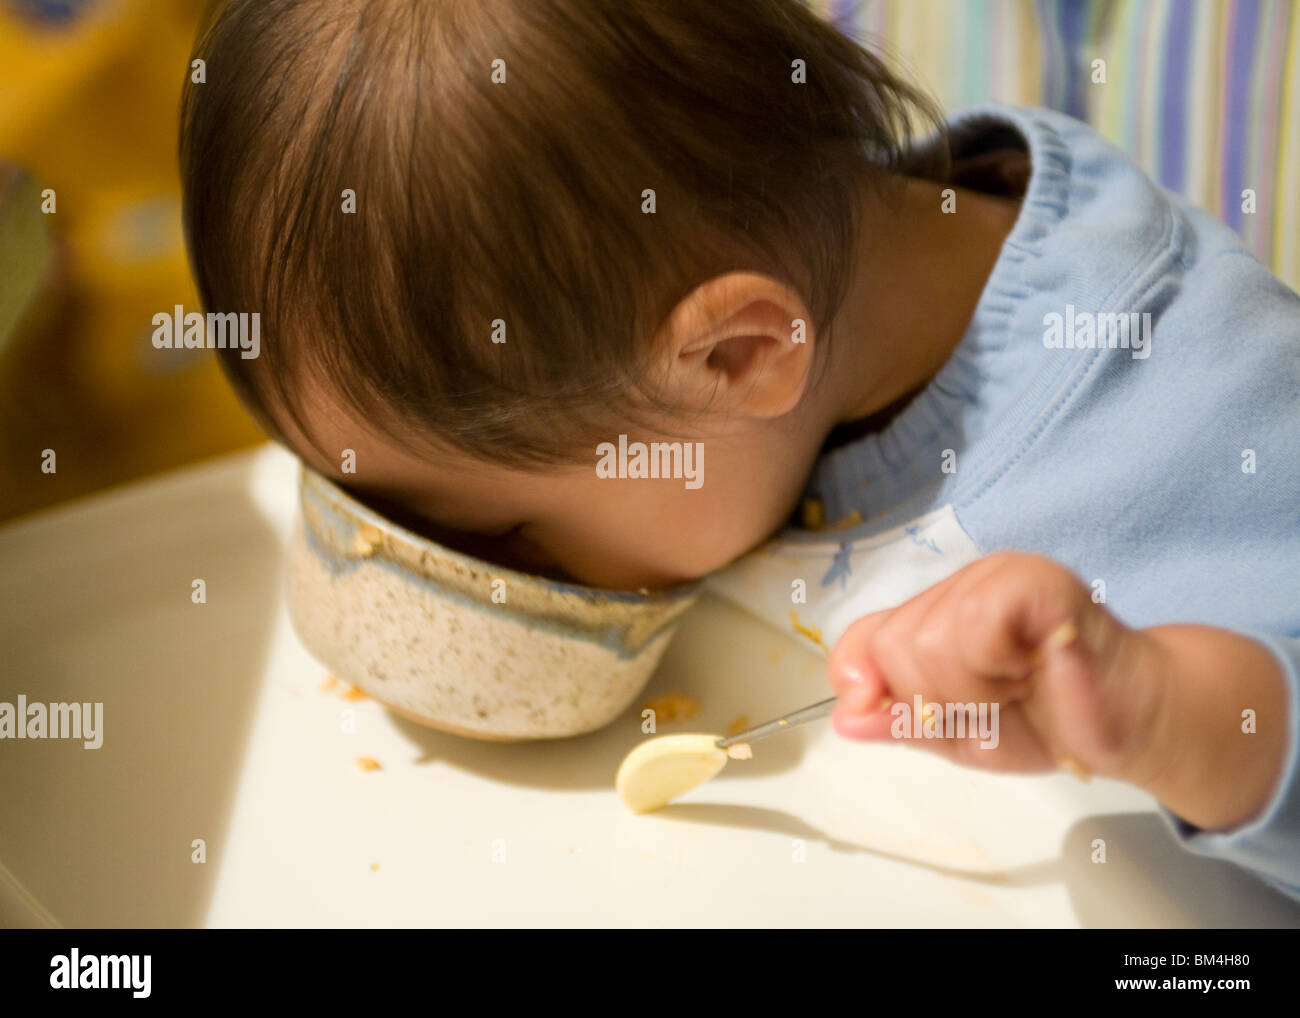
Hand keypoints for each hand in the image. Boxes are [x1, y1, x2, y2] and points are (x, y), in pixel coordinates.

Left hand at [826, 552, 1288, 830]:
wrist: (1133, 725)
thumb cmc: (1049, 720)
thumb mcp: (956, 734)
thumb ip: (901, 721)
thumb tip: (844, 718)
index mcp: (937, 613)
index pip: (861, 640)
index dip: (863, 681)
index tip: (896, 713)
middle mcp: (961, 584)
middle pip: (892, 647)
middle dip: (936, 698)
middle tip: (995, 700)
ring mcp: (998, 574)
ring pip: (927, 641)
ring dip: (973, 691)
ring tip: (1018, 686)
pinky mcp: (1036, 581)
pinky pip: (976, 626)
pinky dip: (996, 669)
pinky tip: (1031, 671)